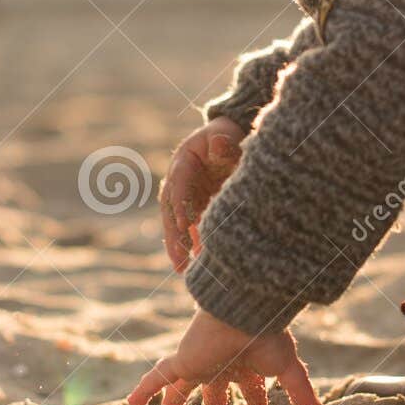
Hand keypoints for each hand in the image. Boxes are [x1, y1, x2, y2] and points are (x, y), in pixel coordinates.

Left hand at [127, 309, 320, 404]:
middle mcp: (222, 362)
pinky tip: (131, 404)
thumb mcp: (286, 365)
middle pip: (215, 389)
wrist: (243, 310)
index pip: (250, 388)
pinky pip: (157, 377)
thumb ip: (298, 387)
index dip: (255, 403)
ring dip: (176, 401)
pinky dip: (144, 390)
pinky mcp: (182, 359)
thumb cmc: (266, 333)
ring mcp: (199, 361)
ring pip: (183, 386)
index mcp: (248, 363)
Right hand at [158, 116, 245, 272]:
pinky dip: (192, 243)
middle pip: (172, 208)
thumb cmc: (231, 135)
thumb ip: (224, 142)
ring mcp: (185, 192)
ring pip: (178, 221)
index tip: (187, 225)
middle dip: (174, 234)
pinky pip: (190, 226)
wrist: (232, 138)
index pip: (179, 183)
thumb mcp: (228, 135)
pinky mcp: (194, 204)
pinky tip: (197, 262)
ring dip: (179, 244)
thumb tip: (217, 142)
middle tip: (179, 259)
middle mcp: (179, 178)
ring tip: (182, 269)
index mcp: (184, 159)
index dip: (182, 203)